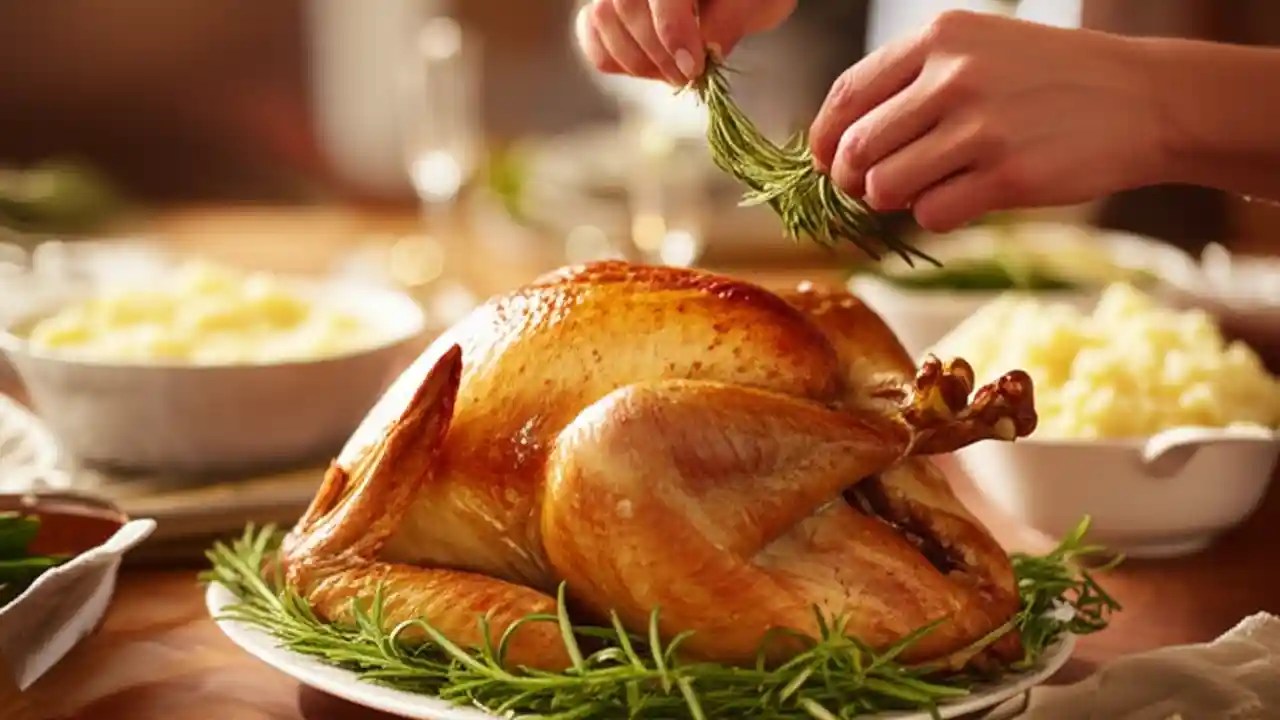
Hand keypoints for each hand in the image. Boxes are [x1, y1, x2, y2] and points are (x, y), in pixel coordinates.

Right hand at [575, 0, 795, 84]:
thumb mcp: (757, 2)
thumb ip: (730, 20)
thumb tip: (705, 49)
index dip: (671, 31)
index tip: (692, 67)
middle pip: (623, 6)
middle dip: (656, 52)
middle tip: (687, 75)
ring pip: (602, 19)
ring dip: (636, 59)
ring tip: (671, 73)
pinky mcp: (606, 3)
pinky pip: (590, 32)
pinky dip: (613, 58)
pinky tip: (646, 68)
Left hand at [809, 11, 1166, 232]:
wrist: (1142, 99)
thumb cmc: (1046, 79)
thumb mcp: (978, 50)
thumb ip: (910, 84)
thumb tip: (833, 146)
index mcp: (938, 38)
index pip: (847, 95)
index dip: (823, 139)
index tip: (824, 162)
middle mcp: (953, 76)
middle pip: (856, 149)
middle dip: (853, 179)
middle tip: (874, 188)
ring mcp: (980, 126)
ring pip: (884, 187)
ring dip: (895, 200)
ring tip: (927, 187)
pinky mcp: (1007, 175)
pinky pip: (930, 215)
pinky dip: (938, 216)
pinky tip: (967, 197)